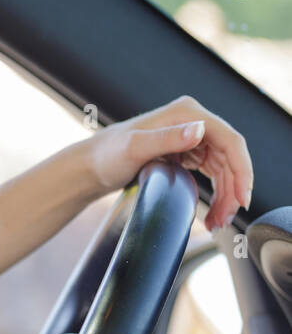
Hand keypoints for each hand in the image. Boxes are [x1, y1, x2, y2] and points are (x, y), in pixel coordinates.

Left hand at [81, 95, 253, 231]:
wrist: (91, 166)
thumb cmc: (107, 155)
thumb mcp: (135, 147)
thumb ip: (167, 138)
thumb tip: (200, 129)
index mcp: (186, 113)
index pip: (230, 140)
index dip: (242, 169)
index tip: (242, 198)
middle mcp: (191, 121)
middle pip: (229, 157)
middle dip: (233, 189)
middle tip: (227, 218)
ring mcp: (189, 136)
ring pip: (223, 168)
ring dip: (226, 195)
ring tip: (218, 221)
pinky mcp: (185, 152)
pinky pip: (212, 173)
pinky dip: (216, 193)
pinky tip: (213, 212)